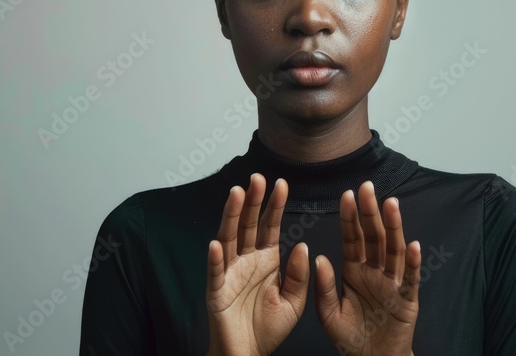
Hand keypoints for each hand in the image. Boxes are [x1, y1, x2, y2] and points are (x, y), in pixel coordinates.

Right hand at [206, 174, 309, 355]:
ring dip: (232, 216)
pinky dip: (215, 258)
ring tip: (237, 194)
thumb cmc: (269, 328)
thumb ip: (298, 275)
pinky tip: (216, 244)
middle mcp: (246, 260)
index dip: (274, 205)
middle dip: (252, 201)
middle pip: (248, 225)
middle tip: (257, 178)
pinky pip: (216, 272)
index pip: (270, 226)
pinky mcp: (216, 291)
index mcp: (266, 260)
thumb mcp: (294, 302)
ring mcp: (229, 273)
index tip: (281, 183)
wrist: (248, 354)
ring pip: (229, 239)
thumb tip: (300, 245)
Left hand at [314, 181, 420, 355]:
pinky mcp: (407, 300)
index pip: (352, 238)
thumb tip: (319, 258)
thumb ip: (325, 287)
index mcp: (354, 270)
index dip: (350, 217)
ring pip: (393, 250)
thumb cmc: (350, 337)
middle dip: (371, 212)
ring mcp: (393, 283)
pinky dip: (411, 263)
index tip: (347, 194)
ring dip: (393, 227)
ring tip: (391, 204)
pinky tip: (412, 246)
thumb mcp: (329, 313)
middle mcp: (375, 271)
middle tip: (368, 187)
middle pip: (374, 236)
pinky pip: (409, 279)